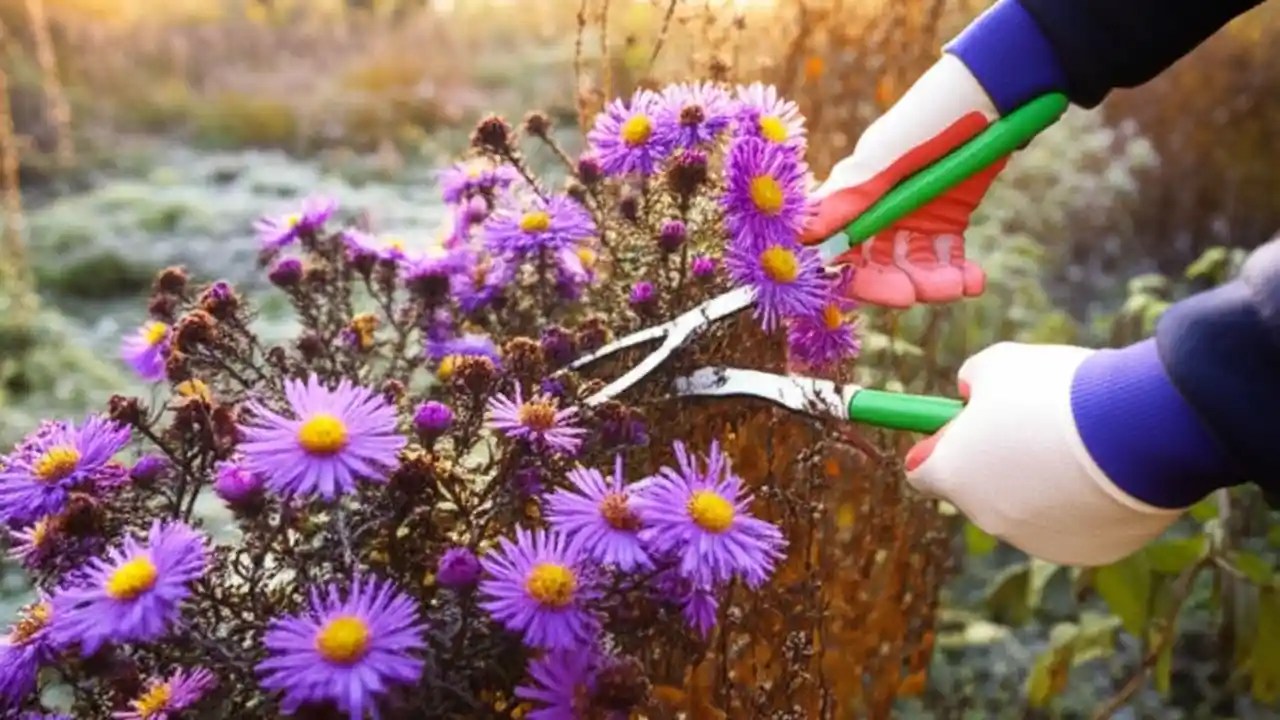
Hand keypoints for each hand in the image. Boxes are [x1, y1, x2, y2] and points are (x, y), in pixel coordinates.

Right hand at [800, 54, 1008, 308]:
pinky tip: (974, 279)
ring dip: (933, 284)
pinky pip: (947, 260)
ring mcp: (912, 217)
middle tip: (912, 294)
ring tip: (959, 283)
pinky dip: (959, 275)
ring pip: (912, 268)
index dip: (845, 272)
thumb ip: (851, 193)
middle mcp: (878, 210)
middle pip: (873, 265)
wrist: (997, 91)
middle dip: (892, 284)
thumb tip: (804, 233)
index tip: (863, 285)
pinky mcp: (947, 220)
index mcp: (853, 193)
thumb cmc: (934, 113)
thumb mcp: (890, 152)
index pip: (834, 246)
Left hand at [903, 342, 1188, 566]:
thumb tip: (970, 391)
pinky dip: (1088, 500)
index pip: (922, 473)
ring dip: (1046, 480)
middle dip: (999, 460)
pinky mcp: (1088, 553)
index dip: (940, 447)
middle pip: (980, 490)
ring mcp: (1037, 541)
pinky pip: (1079, 522)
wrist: (1137, 431)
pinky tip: (1111, 467)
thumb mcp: (999, 364)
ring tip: (1084, 440)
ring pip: (1031, 508)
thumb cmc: (1057, 391)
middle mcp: (986, 518)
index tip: (963, 426)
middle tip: (1035, 423)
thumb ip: (972, 379)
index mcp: (952, 475)